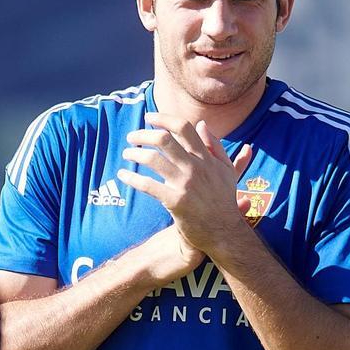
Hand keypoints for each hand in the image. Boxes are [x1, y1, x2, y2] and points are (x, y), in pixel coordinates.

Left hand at [117, 112, 252, 253]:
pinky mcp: (175, 201)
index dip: (163, 119)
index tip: (149, 117)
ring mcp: (185, 184)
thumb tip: (201, 124)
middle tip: (131, 136)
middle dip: (143, 134)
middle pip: (164, 139)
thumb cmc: (224, 200)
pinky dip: (132, 178)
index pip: (183, 128)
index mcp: (206, 158)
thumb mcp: (226, 170)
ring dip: (134, 154)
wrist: (224, 231)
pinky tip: (123, 175)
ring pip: (153, 159)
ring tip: (126, 154)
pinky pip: (148, 185)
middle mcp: (195, 167)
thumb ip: (215, 146)